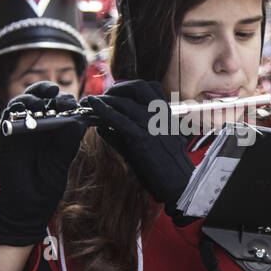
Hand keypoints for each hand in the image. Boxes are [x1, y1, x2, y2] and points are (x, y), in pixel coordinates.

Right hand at [0, 82, 84, 246]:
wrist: (27, 209)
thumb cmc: (46, 187)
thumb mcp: (61, 163)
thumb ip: (68, 143)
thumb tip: (80, 121)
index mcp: (51, 131)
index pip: (57, 106)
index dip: (65, 101)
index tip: (75, 103)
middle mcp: (34, 128)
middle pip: (38, 99)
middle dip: (47, 92)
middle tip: (57, 94)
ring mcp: (18, 132)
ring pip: (21, 104)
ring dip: (31, 98)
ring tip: (42, 99)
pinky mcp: (4, 141)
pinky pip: (6, 120)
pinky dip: (14, 112)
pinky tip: (24, 109)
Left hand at [84, 79, 194, 222]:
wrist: (181, 183)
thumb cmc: (167, 167)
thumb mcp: (152, 143)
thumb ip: (127, 134)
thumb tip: (102, 127)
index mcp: (167, 114)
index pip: (148, 88)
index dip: (127, 87)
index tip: (113, 93)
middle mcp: (160, 114)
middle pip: (137, 86)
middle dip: (116, 88)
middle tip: (102, 96)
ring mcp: (151, 125)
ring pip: (124, 101)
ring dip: (105, 98)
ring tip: (89, 102)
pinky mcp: (141, 138)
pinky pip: (118, 119)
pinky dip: (103, 109)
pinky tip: (92, 105)